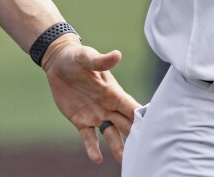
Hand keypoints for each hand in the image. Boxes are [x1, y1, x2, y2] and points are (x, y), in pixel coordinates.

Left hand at [41, 35, 139, 163]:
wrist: (58, 64)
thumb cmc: (76, 57)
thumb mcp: (87, 57)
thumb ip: (101, 60)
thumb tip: (117, 55)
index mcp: (114, 93)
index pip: (132, 108)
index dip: (142, 118)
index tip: (155, 129)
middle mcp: (108, 106)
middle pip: (126, 124)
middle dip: (135, 136)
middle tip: (146, 149)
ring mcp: (96, 115)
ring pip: (111, 134)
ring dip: (117, 146)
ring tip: (122, 159)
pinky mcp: (81, 121)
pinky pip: (89, 137)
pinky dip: (93, 148)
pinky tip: (97, 158)